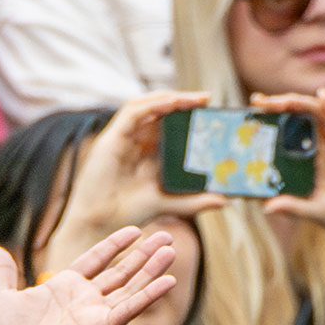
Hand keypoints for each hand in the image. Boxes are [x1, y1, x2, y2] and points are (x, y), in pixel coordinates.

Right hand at [46, 91, 223, 256]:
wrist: (98, 226)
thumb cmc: (127, 216)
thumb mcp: (169, 204)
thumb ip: (194, 201)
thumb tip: (225, 200)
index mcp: (145, 154)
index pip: (167, 126)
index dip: (187, 115)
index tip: (211, 111)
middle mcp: (133, 142)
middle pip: (158, 111)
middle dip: (182, 102)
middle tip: (207, 99)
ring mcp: (121, 139)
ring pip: (145, 106)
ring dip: (170, 99)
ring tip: (194, 98)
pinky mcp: (110, 139)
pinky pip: (131, 112)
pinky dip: (152, 104)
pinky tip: (172, 103)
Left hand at [253, 89, 324, 257]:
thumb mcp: (316, 213)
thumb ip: (294, 207)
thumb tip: (267, 207)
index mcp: (307, 164)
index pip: (284, 138)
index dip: (268, 128)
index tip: (247, 119)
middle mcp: (323, 150)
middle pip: (299, 121)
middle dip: (280, 108)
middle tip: (257, 101)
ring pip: (319, 117)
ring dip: (301, 104)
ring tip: (283, 98)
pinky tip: (322, 98)